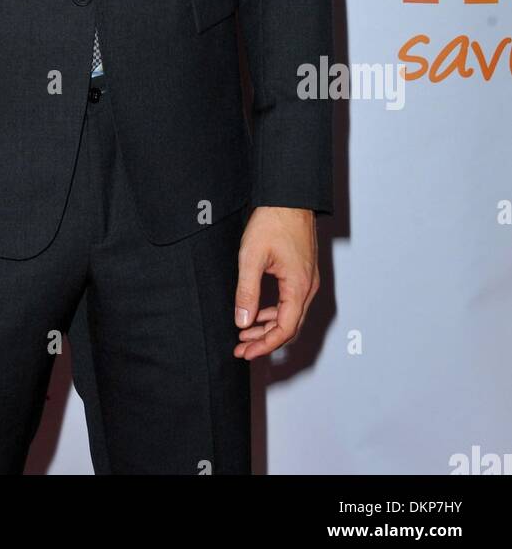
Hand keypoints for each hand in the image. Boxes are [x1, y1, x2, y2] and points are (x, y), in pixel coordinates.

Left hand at [233, 206, 319, 359]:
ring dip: (268, 327)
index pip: (284, 329)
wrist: (289, 196)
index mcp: (298, 286)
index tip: (245, 352)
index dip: (264, 345)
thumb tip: (242, 322)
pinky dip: (274, 312)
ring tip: (244, 333)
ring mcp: (307, 280)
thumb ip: (247, 292)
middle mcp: (308, 287)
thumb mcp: (251, 257)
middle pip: (289, 326)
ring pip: (290, 315)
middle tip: (241, 349)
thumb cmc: (272, 221)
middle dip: (264, 341)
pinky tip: (257, 313)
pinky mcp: (302, 272)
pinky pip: (290, 302)